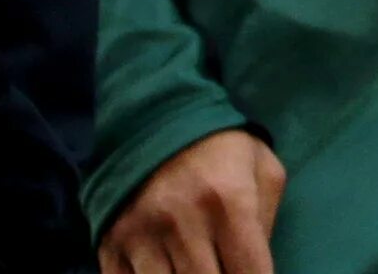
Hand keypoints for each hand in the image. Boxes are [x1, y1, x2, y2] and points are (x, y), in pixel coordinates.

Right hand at [98, 128, 284, 273]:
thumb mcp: (264, 172)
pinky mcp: (111, 243)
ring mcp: (141, 235)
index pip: (249, 272)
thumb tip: (256, 270)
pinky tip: (168, 271)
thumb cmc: (223, 149)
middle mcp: (183, 221)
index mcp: (229, 202)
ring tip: (200, 268)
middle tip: (226, 270)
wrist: (157, 119)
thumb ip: (266, 223)